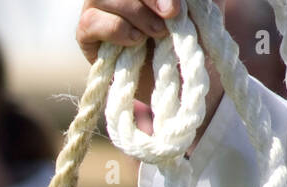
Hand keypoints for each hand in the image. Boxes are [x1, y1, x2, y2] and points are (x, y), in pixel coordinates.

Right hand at [77, 0, 224, 152]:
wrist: (180, 78)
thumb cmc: (191, 36)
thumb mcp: (200, 8)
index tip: (175, 8)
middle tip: (171, 16)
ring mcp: (97, 7)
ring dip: (136, 14)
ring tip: (157, 33)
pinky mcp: (86, 32)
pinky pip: (91, 22)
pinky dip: (117, 30)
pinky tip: (136, 41)